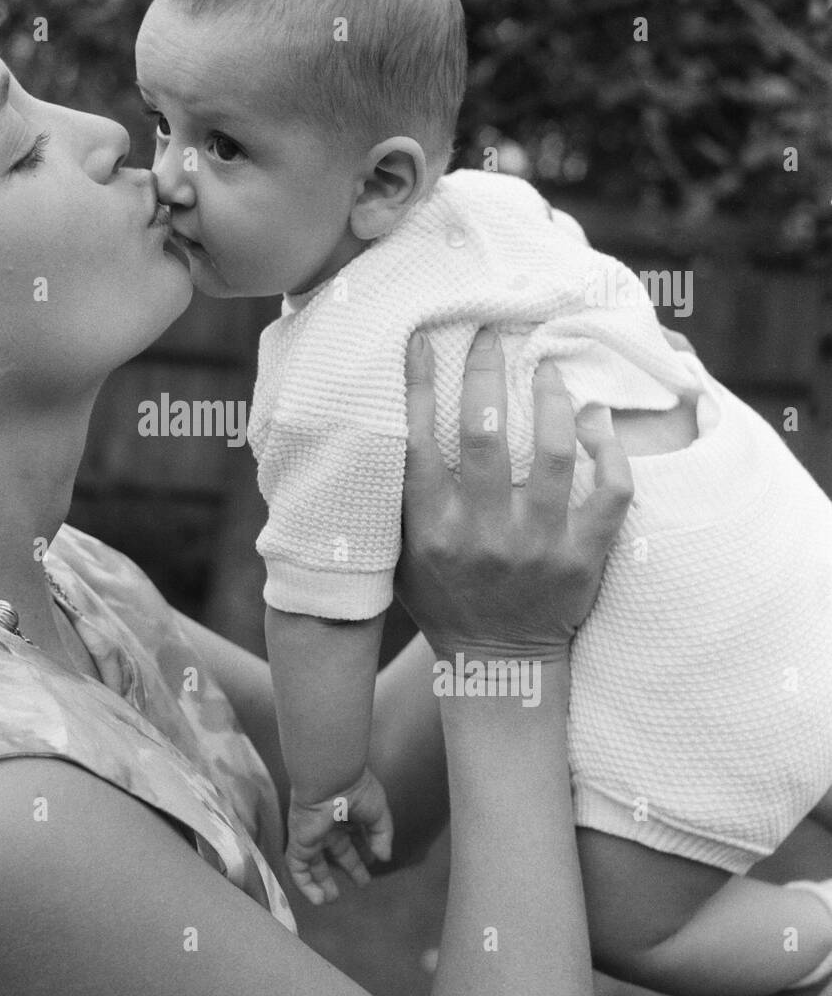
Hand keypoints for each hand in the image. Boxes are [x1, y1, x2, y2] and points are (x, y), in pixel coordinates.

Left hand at [286, 768, 393, 905]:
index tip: (375, 861)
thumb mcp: (378, 812)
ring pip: (313, 861)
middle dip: (349, 866)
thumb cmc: (356, 789)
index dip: (365, 850)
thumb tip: (384, 857)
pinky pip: (298, 867)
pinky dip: (306, 885)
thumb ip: (382, 835)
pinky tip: (319, 900)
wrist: (330, 779)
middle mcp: (327, 823)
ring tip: (330, 899)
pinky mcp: (299, 841)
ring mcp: (312, 833)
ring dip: (321, 881)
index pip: (355, 835)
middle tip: (362, 883)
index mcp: (346, 812)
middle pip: (337, 849)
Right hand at [394, 327, 632, 663]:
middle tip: (494, 333)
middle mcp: (481, 534)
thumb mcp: (401, 556)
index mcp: (431, 530)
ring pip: (550, 453)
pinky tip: (597, 419)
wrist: (500, 662)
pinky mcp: (583, 557)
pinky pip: (609, 491)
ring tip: (549, 367)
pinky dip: (608, 449)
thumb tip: (385, 425)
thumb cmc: (443, 598)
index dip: (417, 385)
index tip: (424, 337)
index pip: (418, 443)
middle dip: (487, 372)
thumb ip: (396, 501)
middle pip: (484, 435)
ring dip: (550, 398)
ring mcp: (536, 546)